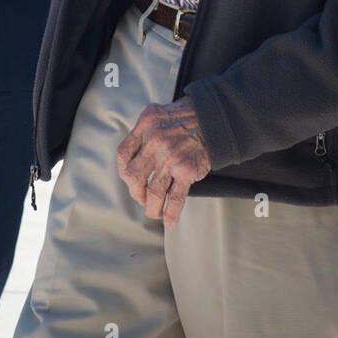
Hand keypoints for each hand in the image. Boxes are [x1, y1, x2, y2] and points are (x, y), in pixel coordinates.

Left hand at [116, 96, 210, 228]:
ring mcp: (171, 158)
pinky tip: (170, 222)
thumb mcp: (157, 114)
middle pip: (133, 176)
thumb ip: (142, 132)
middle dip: (135, 192)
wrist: (214, 118)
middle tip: (141, 198)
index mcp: (145, 126)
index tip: (129, 179)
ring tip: (154, 213)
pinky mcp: (187, 170)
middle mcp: (155, 141)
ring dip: (152, 208)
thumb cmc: (185, 118)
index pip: (123, 154)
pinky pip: (176, 197)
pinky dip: (172, 213)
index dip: (123, 170)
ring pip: (153, 192)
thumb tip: (133, 157)